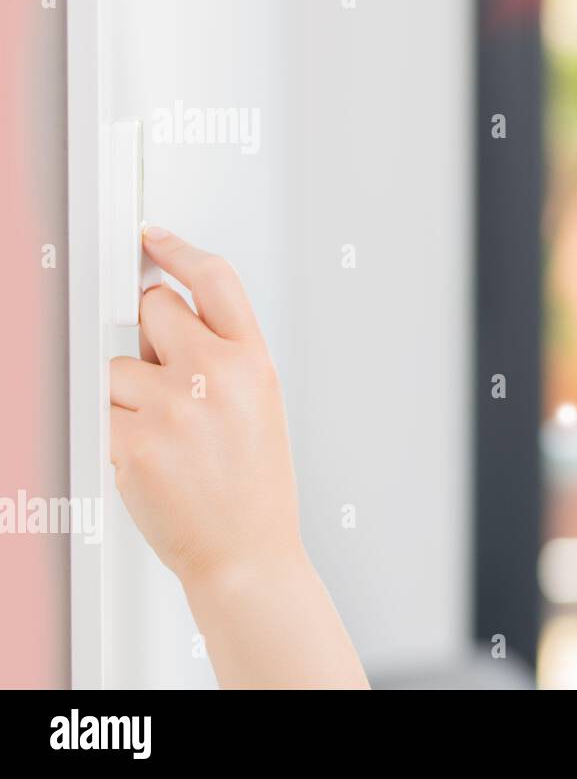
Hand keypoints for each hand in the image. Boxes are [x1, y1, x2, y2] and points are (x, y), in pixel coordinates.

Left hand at [110, 227, 303, 588]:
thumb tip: (170, 318)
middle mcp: (213, 377)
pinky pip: (100, 410)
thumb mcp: (261, 404)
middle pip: (152, 310)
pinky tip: (152, 456)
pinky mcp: (128, 441)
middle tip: (167, 375)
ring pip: (115, 366)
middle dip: (149, 335)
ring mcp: (167, 408)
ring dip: (127, 393)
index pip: (214, 281)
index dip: (180, 251)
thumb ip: (222, 353)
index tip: (156, 239)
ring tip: (166, 434)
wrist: (245, 553)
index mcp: (252, 363)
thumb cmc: (254, 487)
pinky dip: (114, 430)